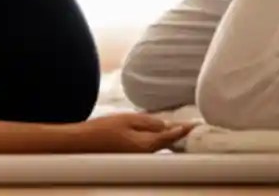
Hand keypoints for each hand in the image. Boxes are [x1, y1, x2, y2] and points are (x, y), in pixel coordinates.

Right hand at [75, 113, 195, 152]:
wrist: (82, 144)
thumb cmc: (103, 130)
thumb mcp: (127, 120)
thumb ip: (149, 122)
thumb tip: (166, 125)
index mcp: (146, 145)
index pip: (171, 136)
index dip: (184, 130)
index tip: (196, 125)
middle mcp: (146, 155)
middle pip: (167, 143)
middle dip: (177, 135)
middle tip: (189, 126)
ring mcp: (138, 157)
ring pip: (158, 146)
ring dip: (166, 137)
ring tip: (175, 127)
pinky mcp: (132, 156)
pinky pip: (150, 147)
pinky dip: (156, 140)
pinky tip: (155, 132)